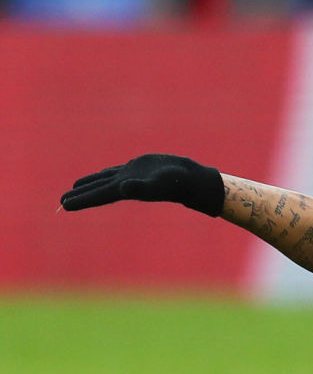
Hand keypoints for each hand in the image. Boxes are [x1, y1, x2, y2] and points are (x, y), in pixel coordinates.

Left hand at [61, 154, 224, 215]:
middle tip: (62, 202)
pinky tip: (101, 175)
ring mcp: (130, 176)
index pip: (98, 195)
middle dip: (80, 195)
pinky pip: (115, 171)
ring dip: (89, 184)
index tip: (64, 205)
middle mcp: (124, 184)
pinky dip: (104, 174)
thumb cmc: (175, 183)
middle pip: (97, 190)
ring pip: (103, 180)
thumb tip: (123, 188)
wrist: (190, 180)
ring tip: (75, 186)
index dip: (81, 199)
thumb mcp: (157, 184)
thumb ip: (140, 187)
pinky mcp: (137, 168)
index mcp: (125, 189)